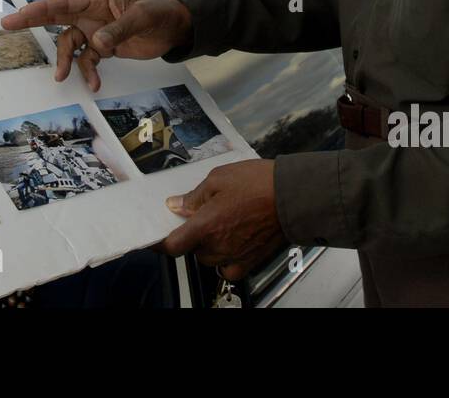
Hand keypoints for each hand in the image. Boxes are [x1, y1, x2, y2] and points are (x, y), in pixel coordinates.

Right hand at [0, 0, 191, 91]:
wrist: (175, 28)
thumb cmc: (160, 13)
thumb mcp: (141, 19)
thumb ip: (118, 31)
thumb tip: (96, 44)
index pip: (63, 1)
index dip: (39, 8)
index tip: (18, 15)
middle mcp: (92, 13)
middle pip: (56, 16)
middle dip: (33, 21)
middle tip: (8, 25)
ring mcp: (96, 30)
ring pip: (70, 44)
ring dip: (66, 61)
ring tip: (64, 77)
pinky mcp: (104, 46)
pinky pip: (87, 60)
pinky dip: (88, 72)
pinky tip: (95, 83)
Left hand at [160, 160, 285, 280]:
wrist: (293, 196)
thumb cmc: (259, 183)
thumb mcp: (219, 178)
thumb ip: (194, 196)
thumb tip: (177, 206)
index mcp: (205, 226)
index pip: (172, 246)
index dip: (159, 244)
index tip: (155, 238)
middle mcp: (217, 246)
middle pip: (192, 250)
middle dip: (192, 235)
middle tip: (202, 216)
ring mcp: (234, 257)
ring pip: (209, 259)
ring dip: (208, 245)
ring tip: (222, 222)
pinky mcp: (250, 262)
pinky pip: (228, 268)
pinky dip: (225, 259)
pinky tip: (231, 242)